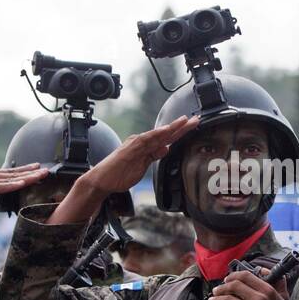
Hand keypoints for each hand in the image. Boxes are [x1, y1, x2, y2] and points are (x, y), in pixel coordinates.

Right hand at [0, 164, 48, 210]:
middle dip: (31, 172)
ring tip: (41, 175)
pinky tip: (22, 184)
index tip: (36, 167)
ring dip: (27, 177)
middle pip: (13, 173)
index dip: (23, 170)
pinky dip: (11, 185)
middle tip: (46, 170)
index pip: (8, 172)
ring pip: (10, 179)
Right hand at [80, 115, 199, 196]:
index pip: (167, 138)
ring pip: (158, 134)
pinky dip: (155, 135)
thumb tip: (166, 149)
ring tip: (184, 121)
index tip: (193, 127)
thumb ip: (153, 156)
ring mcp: (136, 145)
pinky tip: (165, 131)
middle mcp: (142, 143)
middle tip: (196, 119)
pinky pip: (145, 140)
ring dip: (171, 127)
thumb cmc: (120, 173)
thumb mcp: (142, 166)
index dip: (181, 132)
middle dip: (181, 127)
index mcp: (147, 147)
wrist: (102, 179)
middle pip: (166, 133)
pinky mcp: (130, 149)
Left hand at [207, 267, 289, 299]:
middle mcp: (259, 299)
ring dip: (216, 299)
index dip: (233, 276)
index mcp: (268, 291)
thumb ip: (278, 284)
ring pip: (227, 299)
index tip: (227, 279)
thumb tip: (266, 272)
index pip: (246, 276)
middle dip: (222, 287)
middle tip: (216, 290)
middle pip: (234, 285)